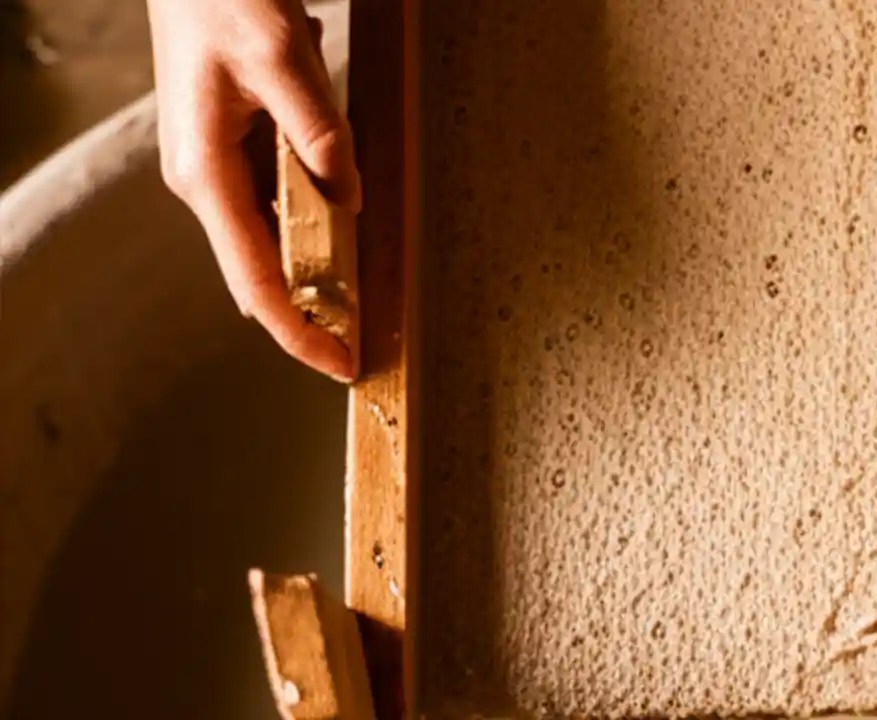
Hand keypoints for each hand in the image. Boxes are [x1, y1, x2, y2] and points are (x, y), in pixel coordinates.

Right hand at [147, 0, 359, 380]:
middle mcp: (204, 183)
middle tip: (362, 346)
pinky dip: (309, 234)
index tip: (340, 365)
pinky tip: (341, 240)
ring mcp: (215, 171)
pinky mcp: (231, 153)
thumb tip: (350, 197)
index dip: (298, 334)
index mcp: (207, 174)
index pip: (255, 282)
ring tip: (361, 306)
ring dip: (313, 277)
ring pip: (268, 244)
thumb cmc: (224, 2)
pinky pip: (272, 210)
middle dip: (309, 316)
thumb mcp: (283, 58)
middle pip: (260, 275)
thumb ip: (320, 133)